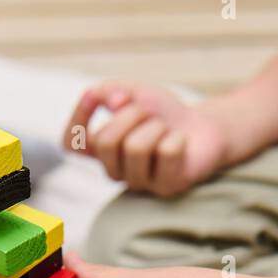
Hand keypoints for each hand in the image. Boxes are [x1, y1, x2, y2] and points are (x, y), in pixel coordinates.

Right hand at [64, 82, 230, 196]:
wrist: (205, 127)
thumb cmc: (165, 114)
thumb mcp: (135, 93)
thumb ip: (110, 90)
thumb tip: (96, 95)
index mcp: (102, 149)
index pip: (73, 144)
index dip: (78, 120)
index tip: (94, 97)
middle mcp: (116, 170)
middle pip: (106, 141)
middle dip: (131, 115)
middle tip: (150, 113)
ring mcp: (140, 183)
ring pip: (136, 148)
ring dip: (156, 126)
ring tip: (166, 129)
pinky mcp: (167, 187)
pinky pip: (166, 153)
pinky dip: (177, 138)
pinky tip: (181, 142)